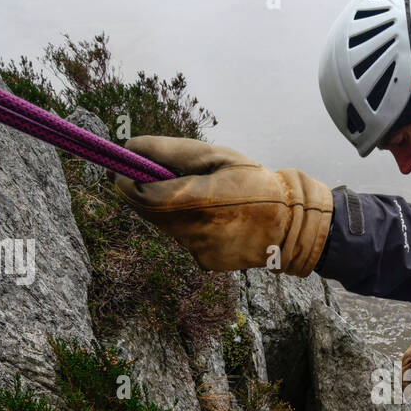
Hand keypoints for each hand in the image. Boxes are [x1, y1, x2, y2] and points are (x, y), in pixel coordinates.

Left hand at [113, 137, 332, 274]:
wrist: (291, 226)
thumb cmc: (255, 183)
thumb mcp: (216, 156)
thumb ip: (171, 152)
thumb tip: (131, 148)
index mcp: (198, 200)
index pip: (142, 194)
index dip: (124, 180)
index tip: (120, 167)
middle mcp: (195, 231)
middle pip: (148, 212)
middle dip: (142, 192)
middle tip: (149, 173)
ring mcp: (199, 251)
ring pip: (165, 226)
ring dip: (167, 208)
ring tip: (197, 194)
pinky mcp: (205, 263)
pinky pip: (183, 239)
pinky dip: (187, 225)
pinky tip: (212, 217)